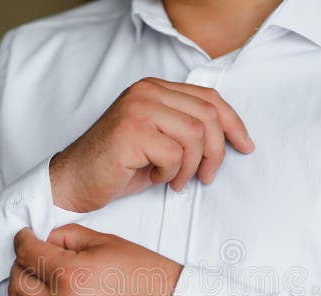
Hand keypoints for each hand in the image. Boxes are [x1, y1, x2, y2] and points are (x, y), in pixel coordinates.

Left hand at [8, 224, 182, 295]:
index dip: (22, 240)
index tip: (25, 236)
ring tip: (46, 281)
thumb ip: (69, 237)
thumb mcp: (108, 243)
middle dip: (19, 268)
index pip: (26, 255)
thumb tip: (47, 241)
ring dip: (30, 293)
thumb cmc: (146, 276)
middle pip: (17, 287)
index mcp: (71, 275)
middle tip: (31, 258)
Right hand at [49, 77, 254, 212]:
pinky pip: (174, 155)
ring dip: (191, 167)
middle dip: (216, 152)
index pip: (209, 98)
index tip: (245, 146)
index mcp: (155, 88)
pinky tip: (154, 178)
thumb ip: (187, 129)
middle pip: (208, 116)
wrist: (76, 181)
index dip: (233, 123)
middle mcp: (147, 92)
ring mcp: (139, 108)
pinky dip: (171, 174)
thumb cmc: (118, 165)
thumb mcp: (160, 141)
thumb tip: (231, 138)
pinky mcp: (132, 131)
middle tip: (207, 176)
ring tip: (175, 180)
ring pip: (195, 136)